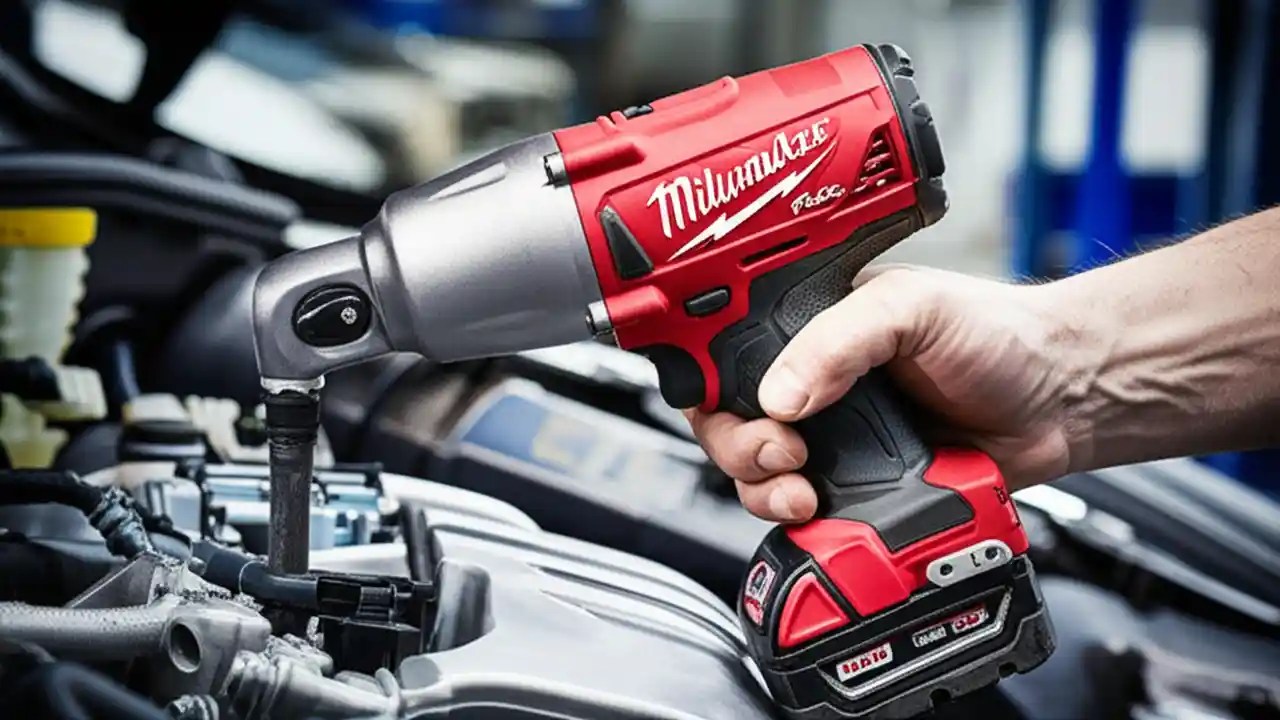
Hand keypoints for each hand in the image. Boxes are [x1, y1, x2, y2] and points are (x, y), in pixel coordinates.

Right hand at [686, 264, 1076, 522]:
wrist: (1060, 400)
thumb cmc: (995, 334)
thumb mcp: (910, 308)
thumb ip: (838, 341)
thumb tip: (778, 396)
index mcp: (808, 329)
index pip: (725, 359)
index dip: (714, 390)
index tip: (746, 411)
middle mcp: (810, 384)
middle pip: (727, 426)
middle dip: (740, 449)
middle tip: (785, 453)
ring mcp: (831, 440)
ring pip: (755, 477)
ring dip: (763, 490)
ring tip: (804, 490)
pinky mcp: (856, 489)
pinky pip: (802, 516)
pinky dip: (799, 522)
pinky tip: (823, 511)